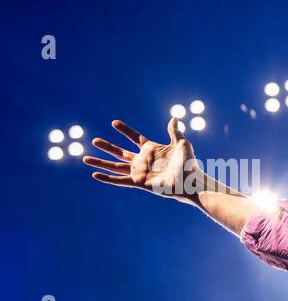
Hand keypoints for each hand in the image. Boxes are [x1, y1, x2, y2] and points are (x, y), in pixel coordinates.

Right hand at [83, 117, 203, 203]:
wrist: (190, 182)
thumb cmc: (189, 164)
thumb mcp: (182, 144)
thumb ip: (174, 131)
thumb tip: (173, 117)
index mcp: (152, 150)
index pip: (134, 138)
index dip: (125, 130)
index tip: (114, 123)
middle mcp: (143, 160)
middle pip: (120, 152)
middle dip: (107, 146)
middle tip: (95, 140)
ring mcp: (140, 172)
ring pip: (115, 166)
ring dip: (100, 162)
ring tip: (85, 158)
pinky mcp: (138, 182)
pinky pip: (119, 180)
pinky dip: (107, 178)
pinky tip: (95, 174)